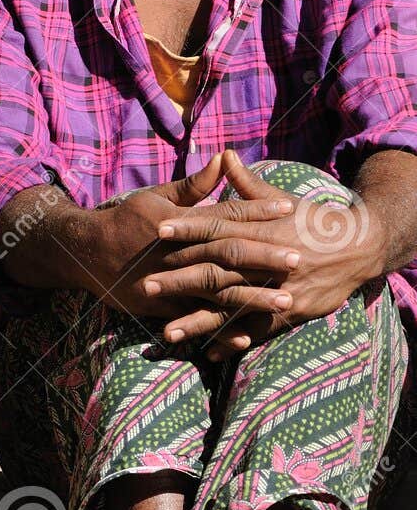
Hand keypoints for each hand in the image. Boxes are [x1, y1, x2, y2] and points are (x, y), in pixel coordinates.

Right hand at [87, 153, 297, 325]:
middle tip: (298, 259)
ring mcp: (172, 282)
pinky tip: (248, 336)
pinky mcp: (163, 307)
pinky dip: (221, 329)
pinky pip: (198, 320)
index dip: (257, 210)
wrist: (86, 253)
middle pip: (229, 254)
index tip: (288, 207)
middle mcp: (180, 252)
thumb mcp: (158, 196)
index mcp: (181, 222)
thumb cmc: (126, 219)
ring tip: (285, 302)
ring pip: (219, 291)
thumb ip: (195, 184)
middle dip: (265, 257)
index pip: (226, 213)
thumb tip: (224, 159)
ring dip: (253, 297)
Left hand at [150, 149, 384, 357]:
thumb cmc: (316, 221)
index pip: (220, 226)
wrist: (361, 248)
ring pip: (233, 307)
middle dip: (182, 279)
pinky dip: (233, 342)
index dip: (189, 227)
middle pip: (219, 270)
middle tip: (147, 285)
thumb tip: (223, 155)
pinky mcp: (290, 314)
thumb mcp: (283, 199)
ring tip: (167, 332)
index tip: (159, 229)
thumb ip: (248, 185)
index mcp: (264, 230)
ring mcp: (279, 291)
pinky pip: (257, 331)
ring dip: (199, 321)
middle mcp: (268, 261)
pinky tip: (208, 353)